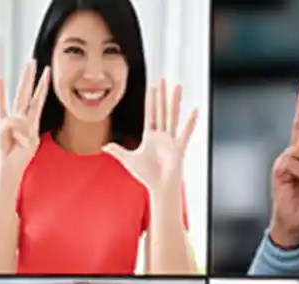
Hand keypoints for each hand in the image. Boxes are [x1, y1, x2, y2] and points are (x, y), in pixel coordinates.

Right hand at [0, 59, 49, 180]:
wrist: (9, 167)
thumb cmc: (20, 157)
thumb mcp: (30, 143)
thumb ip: (24, 130)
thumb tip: (15, 121)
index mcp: (32, 121)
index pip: (38, 99)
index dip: (43, 86)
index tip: (47, 72)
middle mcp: (21, 116)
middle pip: (27, 92)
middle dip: (31, 76)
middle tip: (33, 60)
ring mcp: (11, 119)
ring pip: (19, 97)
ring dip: (25, 80)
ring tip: (29, 65)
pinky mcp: (1, 125)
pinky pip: (2, 108)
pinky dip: (1, 94)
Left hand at [103, 79, 198, 198]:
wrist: (160, 188)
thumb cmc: (147, 175)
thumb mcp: (128, 160)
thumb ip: (117, 150)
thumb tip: (104, 145)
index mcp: (150, 136)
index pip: (150, 113)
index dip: (151, 100)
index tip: (152, 87)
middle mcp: (162, 135)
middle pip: (161, 110)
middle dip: (162, 95)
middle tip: (163, 79)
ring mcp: (171, 140)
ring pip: (172, 116)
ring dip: (174, 102)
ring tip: (177, 88)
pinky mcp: (178, 148)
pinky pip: (185, 133)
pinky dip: (190, 122)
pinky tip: (195, 111)